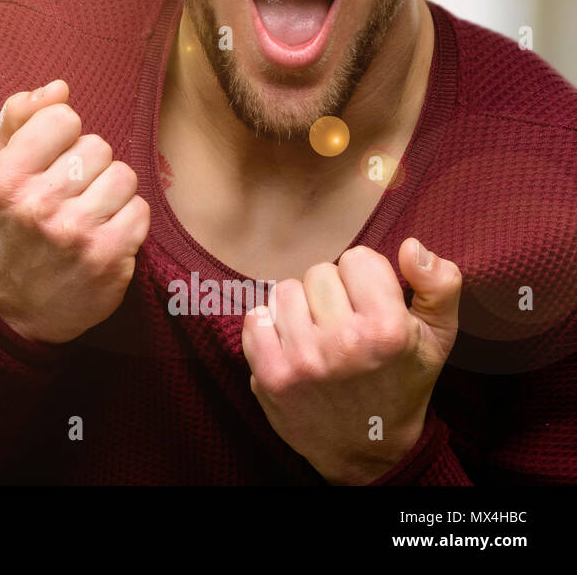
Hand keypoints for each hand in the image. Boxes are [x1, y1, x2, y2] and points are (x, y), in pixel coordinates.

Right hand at [0, 79, 149, 344]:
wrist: (16, 308)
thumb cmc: (8, 227)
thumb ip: (17, 119)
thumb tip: (60, 88)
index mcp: (5, 177)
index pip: (62, 117)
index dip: (61, 136)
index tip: (49, 161)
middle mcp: (37, 204)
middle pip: (97, 146)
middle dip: (87, 166)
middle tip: (67, 194)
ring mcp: (75, 233)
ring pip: (124, 175)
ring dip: (110, 191)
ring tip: (87, 212)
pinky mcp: (108, 258)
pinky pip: (141, 209)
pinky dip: (127, 219)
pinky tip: (103, 233)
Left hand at [241, 239, 461, 484]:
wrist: (368, 449)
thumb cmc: (402, 382)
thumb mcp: (438, 337)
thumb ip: (439, 284)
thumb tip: (412, 246)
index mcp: (389, 329)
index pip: (358, 258)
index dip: (364, 279)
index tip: (369, 305)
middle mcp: (345, 343)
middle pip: (319, 272)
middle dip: (331, 294)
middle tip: (344, 327)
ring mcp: (304, 360)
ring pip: (285, 291)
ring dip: (299, 309)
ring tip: (318, 337)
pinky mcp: (271, 376)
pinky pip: (254, 318)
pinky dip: (268, 327)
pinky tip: (290, 347)